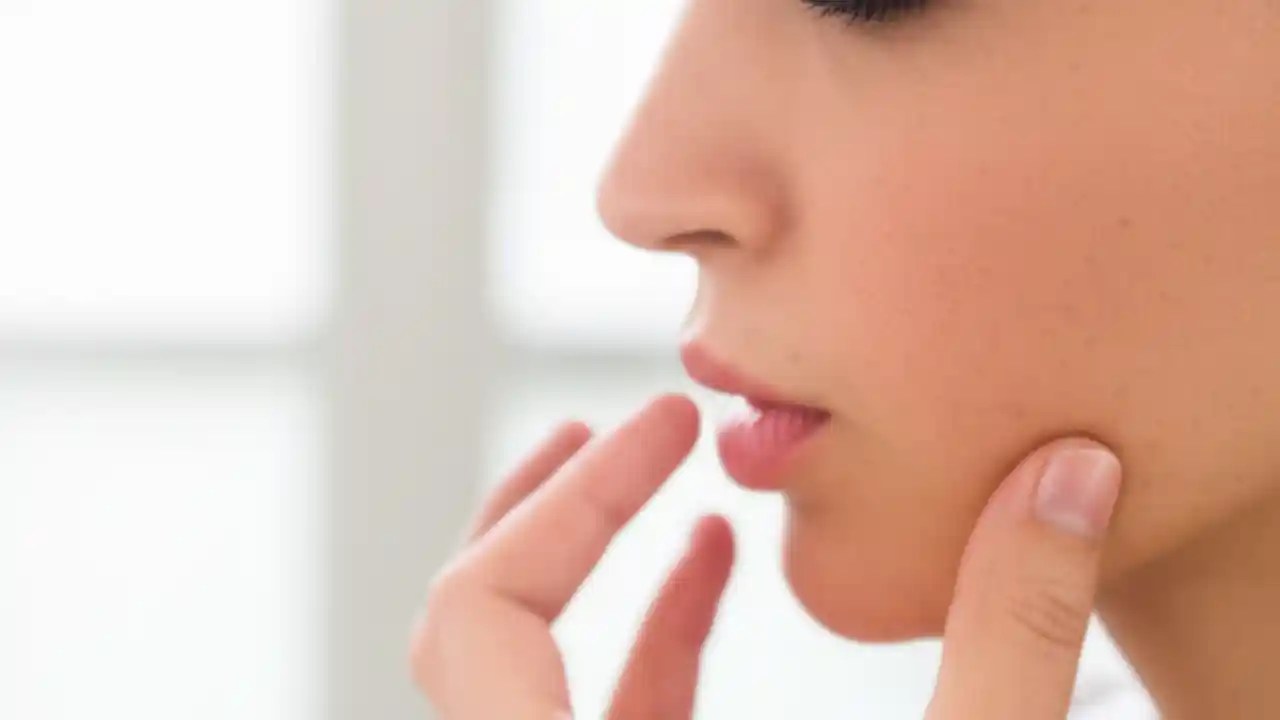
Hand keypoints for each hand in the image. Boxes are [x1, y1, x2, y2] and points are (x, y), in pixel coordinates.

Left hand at [410, 394, 1122, 719]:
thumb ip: (1012, 637)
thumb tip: (1070, 477)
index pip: (478, 618)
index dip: (563, 501)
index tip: (668, 426)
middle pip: (469, 635)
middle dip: (546, 514)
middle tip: (621, 428)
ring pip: (529, 679)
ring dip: (594, 568)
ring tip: (669, 479)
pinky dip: (648, 641)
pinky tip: (708, 573)